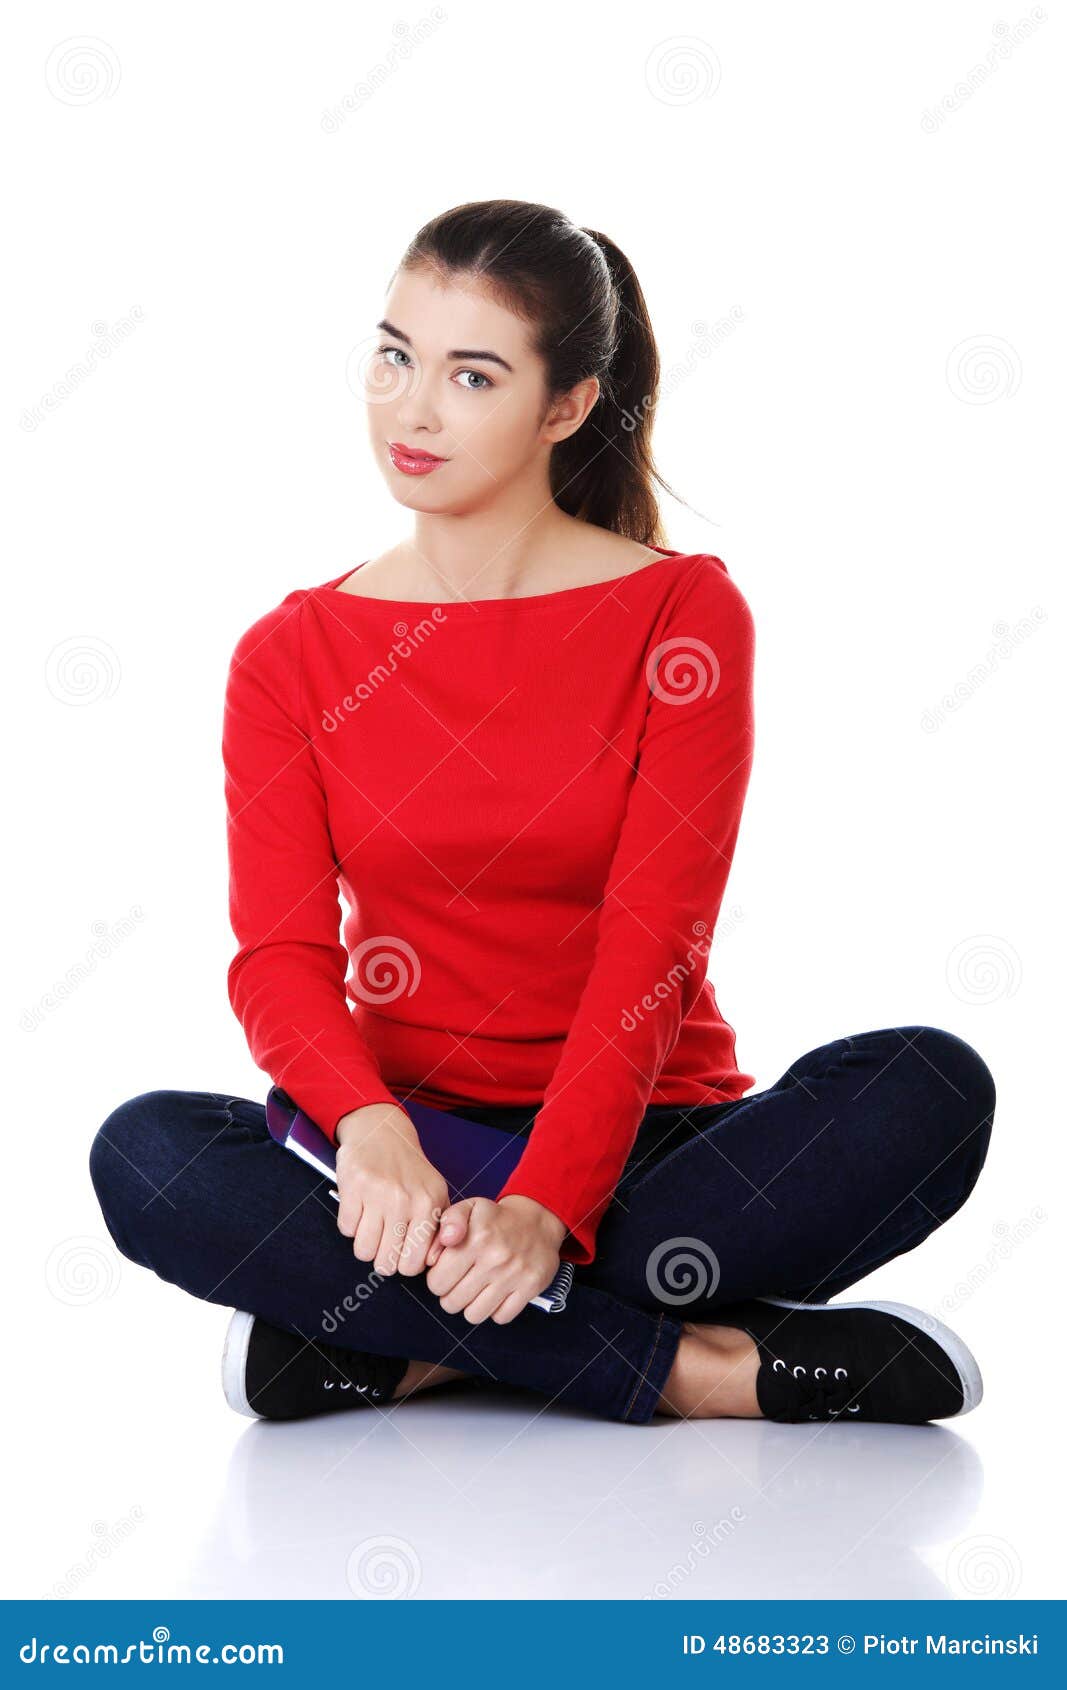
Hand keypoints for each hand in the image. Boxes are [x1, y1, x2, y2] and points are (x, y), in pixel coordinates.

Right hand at [335, 1102, 449, 1277]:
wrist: (382, 1131)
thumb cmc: (410, 1169)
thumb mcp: (435, 1193)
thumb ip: (439, 1229)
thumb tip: (433, 1262)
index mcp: (429, 1205)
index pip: (413, 1265)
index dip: (403, 1264)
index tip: (400, 1252)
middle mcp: (405, 1201)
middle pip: (385, 1264)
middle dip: (382, 1258)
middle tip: (383, 1241)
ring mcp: (378, 1194)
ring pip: (363, 1250)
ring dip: (364, 1243)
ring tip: (371, 1224)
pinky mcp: (353, 1187)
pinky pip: (346, 1229)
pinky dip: (350, 1224)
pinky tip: (360, 1208)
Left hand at [425, 1194, 567, 1324]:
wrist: (536, 1220)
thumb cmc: (495, 1219)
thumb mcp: (468, 1208)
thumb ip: (447, 1221)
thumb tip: (441, 1245)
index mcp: (475, 1238)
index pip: (437, 1282)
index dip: (437, 1279)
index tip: (446, 1272)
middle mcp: (494, 1258)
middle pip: (453, 1302)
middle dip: (450, 1295)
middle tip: (459, 1282)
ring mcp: (514, 1275)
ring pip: (474, 1315)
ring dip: (471, 1306)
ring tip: (475, 1290)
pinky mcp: (530, 1287)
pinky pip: (501, 1317)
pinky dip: (495, 1310)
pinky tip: (496, 1294)